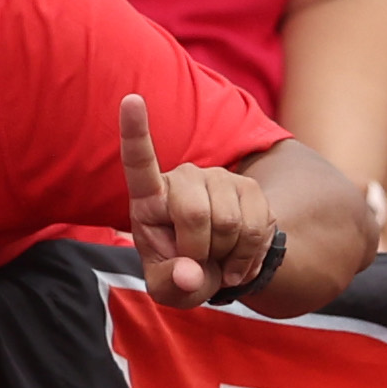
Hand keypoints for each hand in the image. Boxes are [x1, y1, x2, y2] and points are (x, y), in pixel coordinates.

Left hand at [121, 94, 280, 306]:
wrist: (220, 267)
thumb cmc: (181, 273)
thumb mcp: (167, 288)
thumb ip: (172, 285)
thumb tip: (191, 274)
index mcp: (150, 197)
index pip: (139, 161)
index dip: (135, 131)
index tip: (130, 99)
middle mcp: (183, 178)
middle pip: (195, 214)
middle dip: (199, 251)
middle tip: (196, 265)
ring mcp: (218, 178)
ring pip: (230, 223)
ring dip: (225, 256)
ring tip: (216, 259)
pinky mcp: (250, 188)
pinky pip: (256, 229)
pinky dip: (247, 258)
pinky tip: (237, 261)